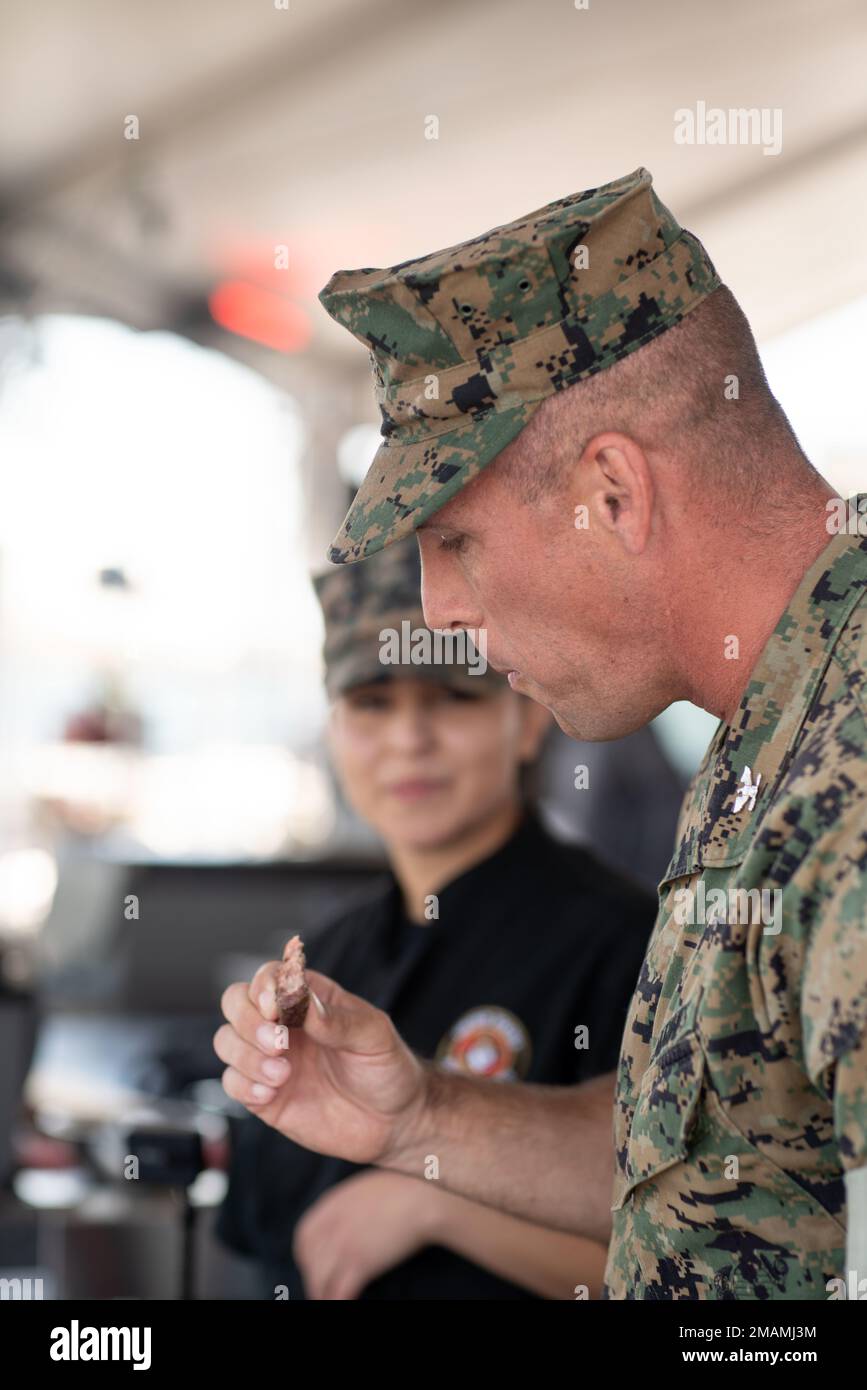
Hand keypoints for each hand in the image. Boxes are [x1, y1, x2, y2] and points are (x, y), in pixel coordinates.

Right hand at [215, 965, 427, 1165]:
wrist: (393, 1121)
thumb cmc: (386, 1067)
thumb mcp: (372, 1036)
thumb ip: (336, 1019)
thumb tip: (300, 999)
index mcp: (308, 998)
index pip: (268, 976)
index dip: (264, 988)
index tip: (276, 1009)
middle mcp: (282, 1024)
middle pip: (235, 1002)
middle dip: (247, 1021)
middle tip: (278, 1045)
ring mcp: (270, 1059)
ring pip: (226, 1041)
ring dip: (246, 1056)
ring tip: (282, 1075)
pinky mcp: (264, 1095)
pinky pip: (232, 1083)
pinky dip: (244, 1085)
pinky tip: (272, 1093)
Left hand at [293, 1170, 438, 1299]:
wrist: (421, 1197)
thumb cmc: (403, 1188)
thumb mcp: (365, 1187)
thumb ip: (349, 1204)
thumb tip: (347, 1217)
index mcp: (332, 1204)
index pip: (304, 1235)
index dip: (305, 1254)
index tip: (312, 1264)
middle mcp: (332, 1225)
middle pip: (309, 1260)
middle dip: (313, 1277)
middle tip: (321, 1288)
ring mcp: (344, 1244)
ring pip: (320, 1280)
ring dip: (323, 1294)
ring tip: (331, 1301)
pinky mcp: (361, 1263)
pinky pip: (340, 1291)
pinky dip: (340, 1300)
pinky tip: (348, 1302)